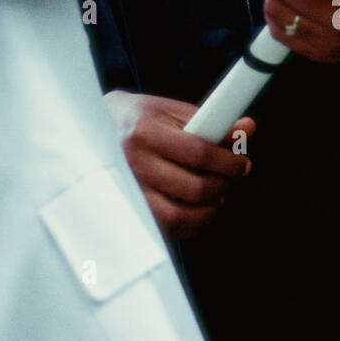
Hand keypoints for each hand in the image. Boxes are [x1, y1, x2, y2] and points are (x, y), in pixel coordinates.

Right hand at [105, 90, 254, 240]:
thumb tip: (248, 128)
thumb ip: (209, 121)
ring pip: (180, 216)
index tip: (243, 163)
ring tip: (216, 195)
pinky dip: (191, 224)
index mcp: (143, 131)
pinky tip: (197, 208)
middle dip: (222, 185)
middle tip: (231, 177)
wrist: (92, 132)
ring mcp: (127, 192)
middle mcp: (131, 163)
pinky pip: (167, 230)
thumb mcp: (169, 110)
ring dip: (209, 209)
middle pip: (192, 188)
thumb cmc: (138, 119)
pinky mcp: (129, 212)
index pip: (197, 153)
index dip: (227, 162)